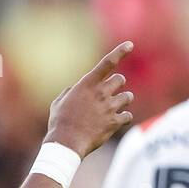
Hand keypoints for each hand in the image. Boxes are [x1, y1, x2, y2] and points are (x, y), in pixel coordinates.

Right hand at [46, 41, 134, 157]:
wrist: (66, 143)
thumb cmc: (59, 122)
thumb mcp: (59, 102)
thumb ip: (69, 92)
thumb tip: (74, 90)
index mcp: (86, 84)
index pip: (107, 63)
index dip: (120, 52)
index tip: (130, 44)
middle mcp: (100, 93)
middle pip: (120, 80)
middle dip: (117, 84)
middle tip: (110, 93)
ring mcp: (109, 107)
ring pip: (128, 97)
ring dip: (123, 100)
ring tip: (114, 107)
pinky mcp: (114, 122)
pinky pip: (128, 116)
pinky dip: (123, 118)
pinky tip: (115, 122)